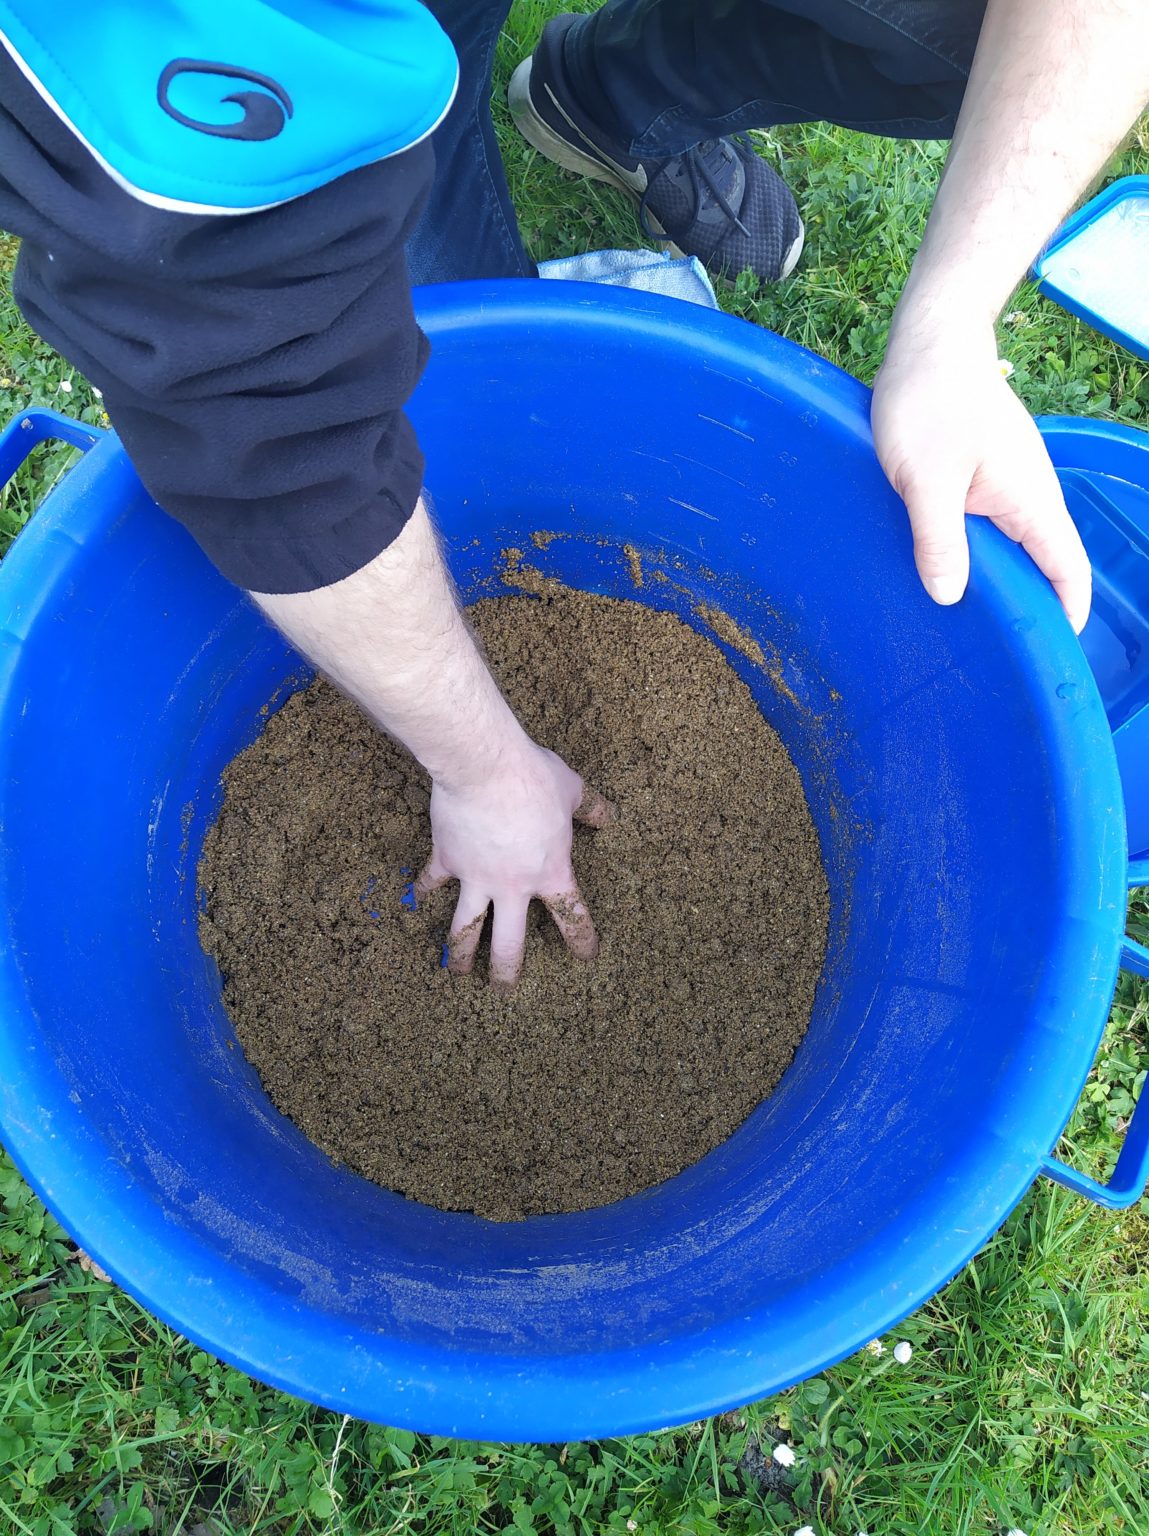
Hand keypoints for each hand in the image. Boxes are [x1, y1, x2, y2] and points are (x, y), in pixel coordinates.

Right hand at [414, 741, 612, 990]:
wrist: (484, 767)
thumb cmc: (532, 778)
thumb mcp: (572, 789)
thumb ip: (590, 807)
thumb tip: (607, 815)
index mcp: (549, 872)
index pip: (572, 916)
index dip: (581, 940)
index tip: (585, 957)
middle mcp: (513, 886)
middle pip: (509, 944)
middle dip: (507, 972)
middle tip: (504, 991)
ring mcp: (476, 877)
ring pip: (466, 928)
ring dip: (460, 954)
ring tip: (458, 973)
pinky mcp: (448, 860)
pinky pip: (433, 882)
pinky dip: (423, 891)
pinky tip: (417, 900)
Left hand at [871, 323, 1091, 631]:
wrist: (930, 339)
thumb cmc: (930, 399)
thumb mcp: (927, 477)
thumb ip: (938, 537)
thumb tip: (949, 595)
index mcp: (1030, 501)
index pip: (1065, 570)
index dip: (1065, 615)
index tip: (1047, 658)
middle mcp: (1025, 497)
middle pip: (1035, 567)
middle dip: (1019, 609)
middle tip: (984, 657)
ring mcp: (1002, 486)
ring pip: (1004, 548)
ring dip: (986, 582)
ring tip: (954, 627)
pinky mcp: (976, 476)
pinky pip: (979, 527)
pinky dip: (965, 554)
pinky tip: (932, 572)